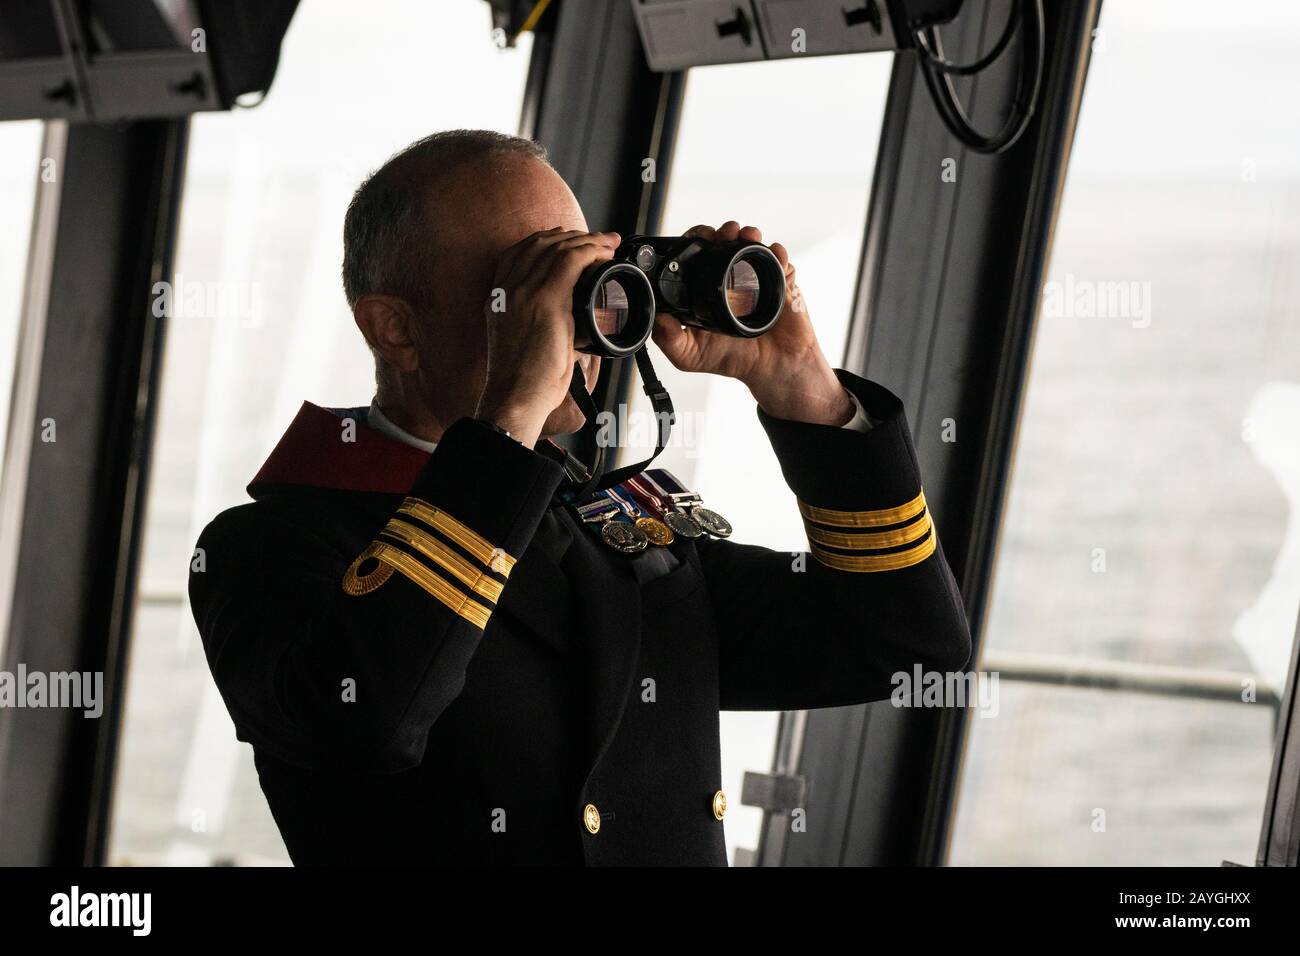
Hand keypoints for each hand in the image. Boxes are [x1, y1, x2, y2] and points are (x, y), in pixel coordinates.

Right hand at [475, 228, 620, 446]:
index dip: (549, 239)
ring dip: (589, 240)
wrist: (516, 396)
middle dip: (573, 236)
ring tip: (608, 244)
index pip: (521, 251)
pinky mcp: (545, 300)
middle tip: (598, 240)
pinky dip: (592, 252)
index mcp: (499, 296)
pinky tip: (604, 253)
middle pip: (540, 243)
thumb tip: (574, 319)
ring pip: (558, 248)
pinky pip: (571, 262)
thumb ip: (540, 321)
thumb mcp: (522, 341)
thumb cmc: (523, 379)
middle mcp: (507, 288)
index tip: (571, 241)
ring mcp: (524, 291)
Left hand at [650, 221, 853, 426]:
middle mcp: (730, 279)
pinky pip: (780, 259)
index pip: (698, 255)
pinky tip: (773, 255)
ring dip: (749, 235)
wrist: (772, 370)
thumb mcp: (690, 355)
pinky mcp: (781, 281)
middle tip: (723, 234)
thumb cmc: (732, 360)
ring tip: (748, 236)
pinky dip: (777, 252)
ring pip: (752, 244)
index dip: (696, 242)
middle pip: (725, 243)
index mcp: (706, 289)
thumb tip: (656, 317)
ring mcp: (757, 278)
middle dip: (723, 232)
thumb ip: (669, 340)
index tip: (699, 238)